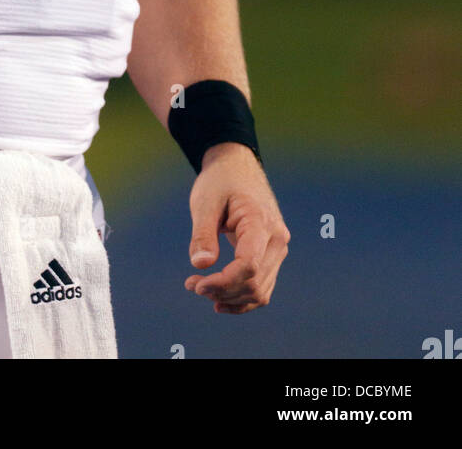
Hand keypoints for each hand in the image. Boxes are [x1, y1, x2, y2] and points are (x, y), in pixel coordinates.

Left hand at [183, 142, 289, 313]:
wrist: (237, 168)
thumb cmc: (220, 182)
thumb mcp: (205, 202)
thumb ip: (203, 233)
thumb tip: (200, 265)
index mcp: (260, 222)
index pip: (248, 265)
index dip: (223, 282)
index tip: (196, 284)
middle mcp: (277, 239)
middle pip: (254, 282)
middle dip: (221, 291)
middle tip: (191, 284)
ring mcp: (278, 249)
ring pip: (259, 290)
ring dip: (230, 297)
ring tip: (200, 288)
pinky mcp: (272, 256)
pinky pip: (262, 287)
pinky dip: (242, 299)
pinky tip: (219, 301)